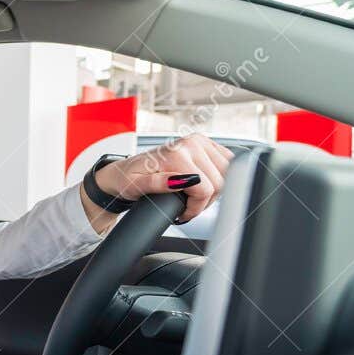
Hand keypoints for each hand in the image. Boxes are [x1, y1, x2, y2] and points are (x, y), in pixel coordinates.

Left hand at [82, 134, 233, 227]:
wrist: (126, 170)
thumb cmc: (130, 179)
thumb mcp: (136, 186)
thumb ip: (156, 184)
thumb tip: (177, 181)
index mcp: (175, 154)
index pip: (205, 188)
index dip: (196, 207)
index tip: (184, 213)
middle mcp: (190, 143)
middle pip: (219, 182)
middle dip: (205, 201)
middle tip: (187, 206)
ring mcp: (199, 141)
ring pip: (227, 173)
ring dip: (214, 190)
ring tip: (193, 196)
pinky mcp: (205, 142)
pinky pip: (226, 163)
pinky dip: (218, 177)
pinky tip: (202, 184)